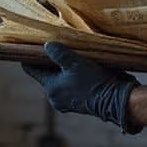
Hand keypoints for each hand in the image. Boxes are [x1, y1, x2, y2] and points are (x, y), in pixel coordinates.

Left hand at [23, 42, 140, 133]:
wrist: (116, 101)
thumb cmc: (94, 81)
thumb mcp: (75, 62)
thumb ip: (58, 53)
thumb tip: (46, 45)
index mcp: (50, 88)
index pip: (31, 69)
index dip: (30, 55)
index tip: (33, 44)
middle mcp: (55, 97)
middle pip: (45, 74)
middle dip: (50, 61)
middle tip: (56, 46)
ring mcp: (66, 101)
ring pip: (59, 80)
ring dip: (63, 69)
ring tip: (71, 56)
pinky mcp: (78, 102)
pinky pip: (70, 86)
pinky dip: (72, 77)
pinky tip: (81, 67)